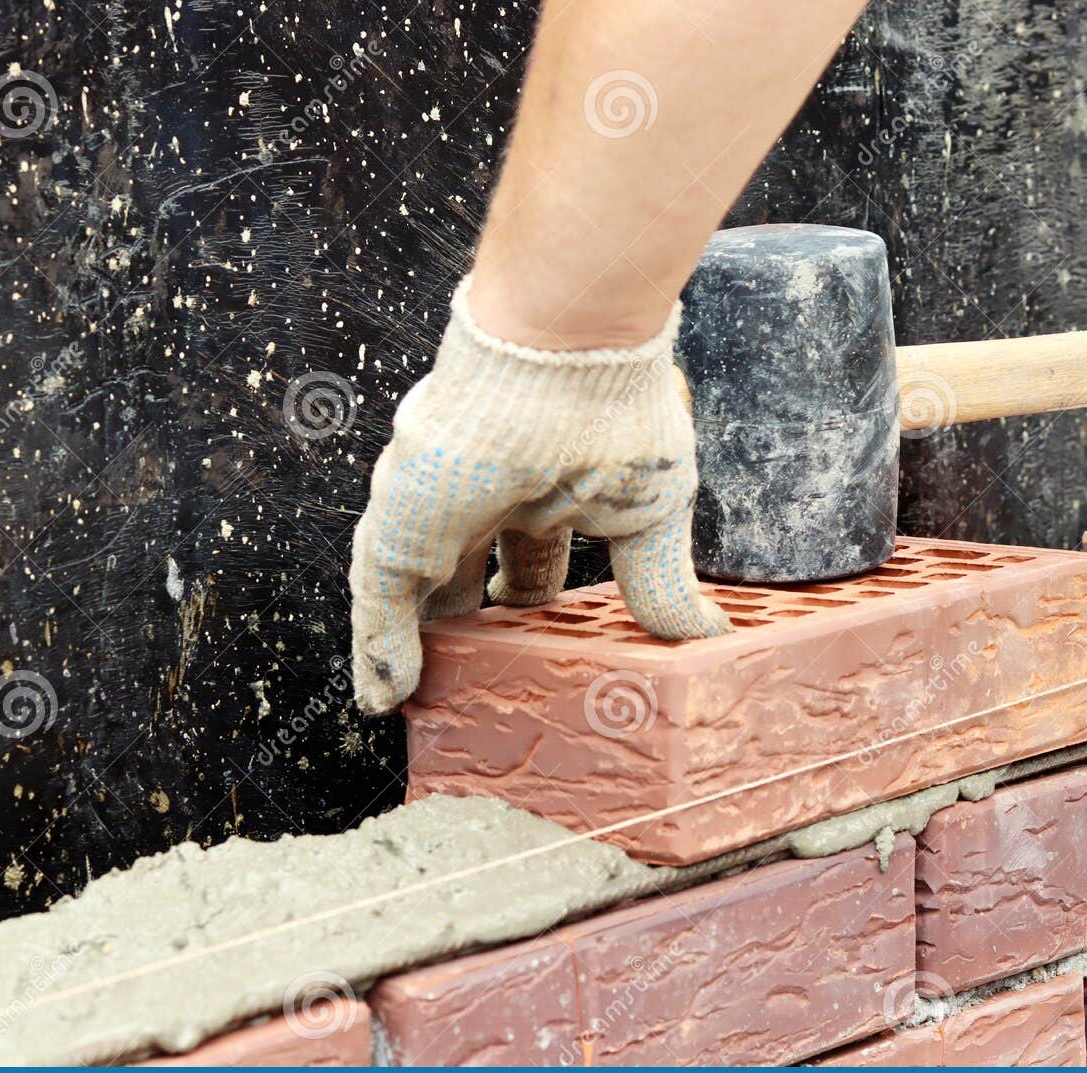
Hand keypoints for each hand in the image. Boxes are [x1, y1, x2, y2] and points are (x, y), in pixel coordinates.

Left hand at [349, 278, 730, 714]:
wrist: (561, 359)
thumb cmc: (616, 416)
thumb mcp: (649, 521)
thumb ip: (660, 588)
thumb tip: (706, 640)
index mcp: (544, 488)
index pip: (532, 563)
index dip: (534, 609)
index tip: (538, 651)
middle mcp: (484, 497)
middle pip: (467, 575)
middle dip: (472, 627)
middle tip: (477, 677)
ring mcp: (436, 511)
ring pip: (419, 591)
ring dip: (425, 644)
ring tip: (430, 697)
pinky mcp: (399, 529)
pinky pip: (380, 605)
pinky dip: (382, 653)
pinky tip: (384, 699)